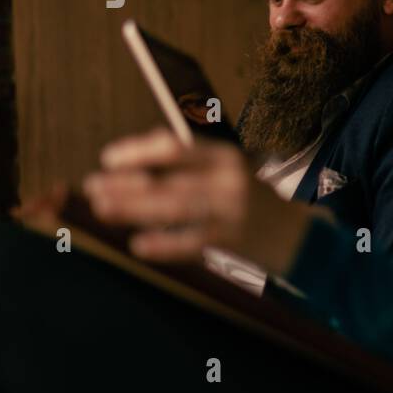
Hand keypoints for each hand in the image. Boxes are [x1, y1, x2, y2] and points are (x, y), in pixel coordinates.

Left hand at [82, 127, 311, 273]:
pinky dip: (164, 244)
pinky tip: (138, 245)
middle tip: (92, 187)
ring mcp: (231, 210)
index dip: (137, 151)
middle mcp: (228, 179)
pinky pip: (192, 242)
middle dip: (124, 183)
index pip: (174, 146)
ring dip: (133, 208)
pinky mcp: (234, 240)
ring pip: (174, 208)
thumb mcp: (231, 171)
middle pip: (167, 179)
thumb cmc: (255, 201)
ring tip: (102, 208)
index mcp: (225, 156)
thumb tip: (139, 156)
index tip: (108, 159)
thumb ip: (192, 164)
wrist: (301, 236)